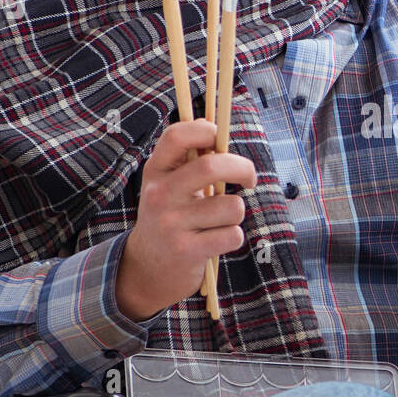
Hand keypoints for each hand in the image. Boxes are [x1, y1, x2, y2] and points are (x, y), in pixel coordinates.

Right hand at [116, 119, 256, 321]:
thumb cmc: (171, 217)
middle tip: (249, 178)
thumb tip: (216, 129)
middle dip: (242, 168)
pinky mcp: (186, 251)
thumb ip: (190, 161)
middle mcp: (159, 195)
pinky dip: (233, 238)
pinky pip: (232, 235)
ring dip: (236, 213)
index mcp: (156, 172)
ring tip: (220, 221)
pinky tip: (216, 241)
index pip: (177, 136)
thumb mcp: (169, 185)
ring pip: (232, 207)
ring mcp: (171, 223)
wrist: (148, 268)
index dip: (206, 130)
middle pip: (211, 167)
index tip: (220, 139)